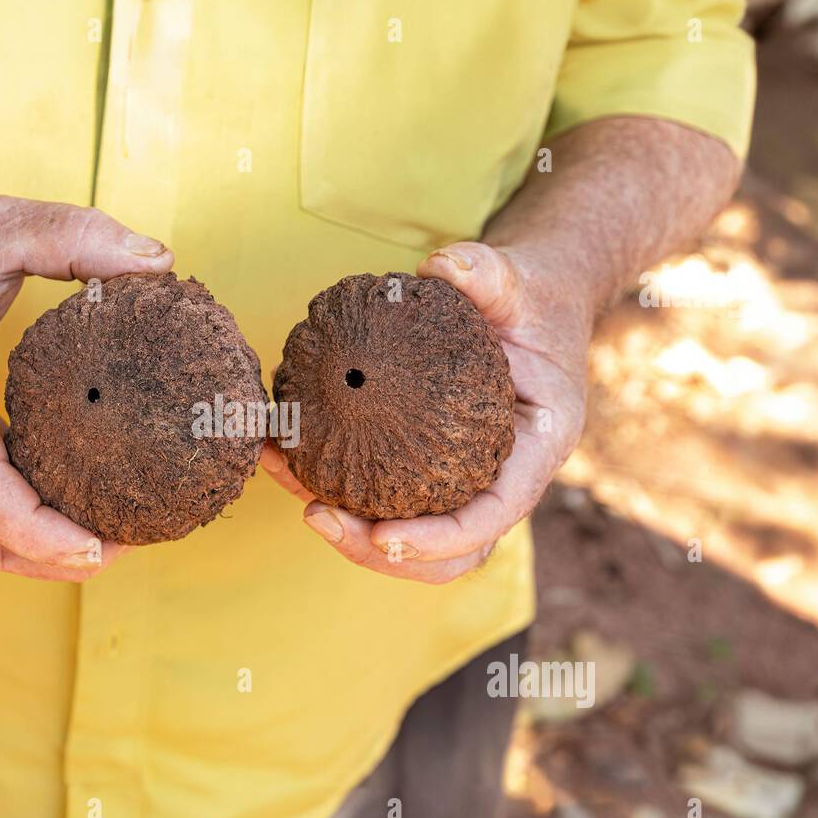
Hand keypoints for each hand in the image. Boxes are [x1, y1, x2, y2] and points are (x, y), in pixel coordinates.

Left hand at [261, 240, 590, 582]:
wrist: (529, 305)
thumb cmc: (529, 298)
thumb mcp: (519, 280)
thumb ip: (490, 272)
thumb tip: (444, 265)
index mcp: (536, 448)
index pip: (493, 514)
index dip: (440, 538)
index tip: (385, 535)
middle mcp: (501, 478)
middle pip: (448, 552)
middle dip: (381, 550)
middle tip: (319, 516)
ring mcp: (464, 480)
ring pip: (410, 534)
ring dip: (348, 529)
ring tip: (290, 489)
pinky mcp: (428, 468)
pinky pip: (384, 493)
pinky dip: (334, 482)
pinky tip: (281, 452)